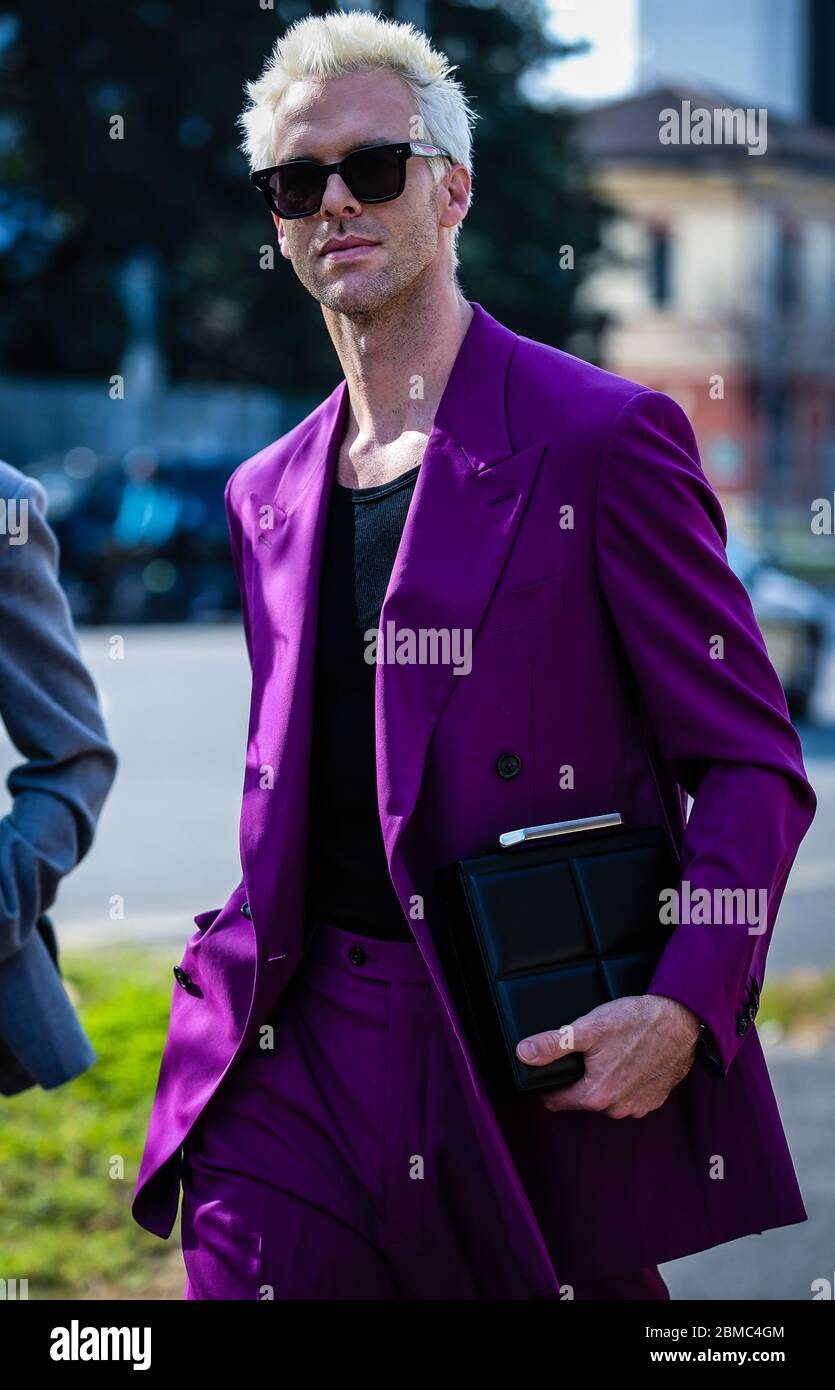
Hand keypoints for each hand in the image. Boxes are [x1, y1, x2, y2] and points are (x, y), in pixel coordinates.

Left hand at [515, 994, 700, 1117]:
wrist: (680, 1020)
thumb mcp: (588, 1028)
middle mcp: (616, 1109)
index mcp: (596, 1095)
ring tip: (612, 1053)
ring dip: (604, 1081)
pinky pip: (628, 1096)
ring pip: (606, 1098)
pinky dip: (626, 1082)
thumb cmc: (635, 1022)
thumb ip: (553, 1044)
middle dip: (580, 1079)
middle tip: (589, 1051)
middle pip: (582, 1099)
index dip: (549, 1084)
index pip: (556, 1101)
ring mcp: (637, 1107)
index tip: (553, 1067)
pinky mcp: (654, 1100)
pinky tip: (630, 1060)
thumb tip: (524, 1053)